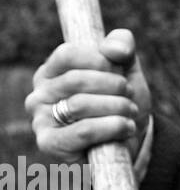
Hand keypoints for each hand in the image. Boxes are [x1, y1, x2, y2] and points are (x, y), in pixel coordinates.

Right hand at [25, 28, 152, 162]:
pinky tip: (126, 128)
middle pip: (77, 80)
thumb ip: (122, 45)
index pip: (68, 54)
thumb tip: (114, 49)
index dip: (102, 61)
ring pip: (80, 105)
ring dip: (117, 107)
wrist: (131, 140)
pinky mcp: (50, 144)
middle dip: (115, 86)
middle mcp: (39, 94)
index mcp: (52, 71)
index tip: (120, 72)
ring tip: (130, 112)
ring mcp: (40, 120)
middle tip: (130, 96)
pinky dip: (112, 127)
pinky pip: (83, 131)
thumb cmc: (122, 100)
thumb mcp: (127, 68)